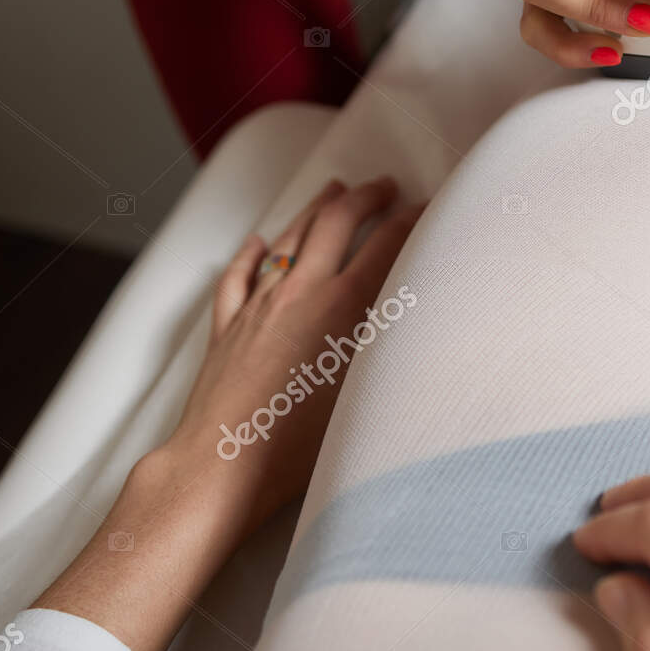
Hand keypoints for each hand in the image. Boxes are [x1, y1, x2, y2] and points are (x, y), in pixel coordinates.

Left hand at [166, 176, 422, 525]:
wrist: (222, 464)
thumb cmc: (298, 445)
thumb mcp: (366, 391)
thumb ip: (390, 344)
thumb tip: (414, 316)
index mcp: (341, 307)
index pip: (385, 244)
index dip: (410, 219)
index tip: (427, 206)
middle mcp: (299, 293)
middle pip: (335, 223)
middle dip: (364, 197)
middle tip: (384, 186)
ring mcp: (258, 306)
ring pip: (287, 238)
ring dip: (314, 209)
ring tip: (332, 191)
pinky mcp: (227, 328)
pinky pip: (239, 276)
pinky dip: (251, 253)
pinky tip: (256, 241)